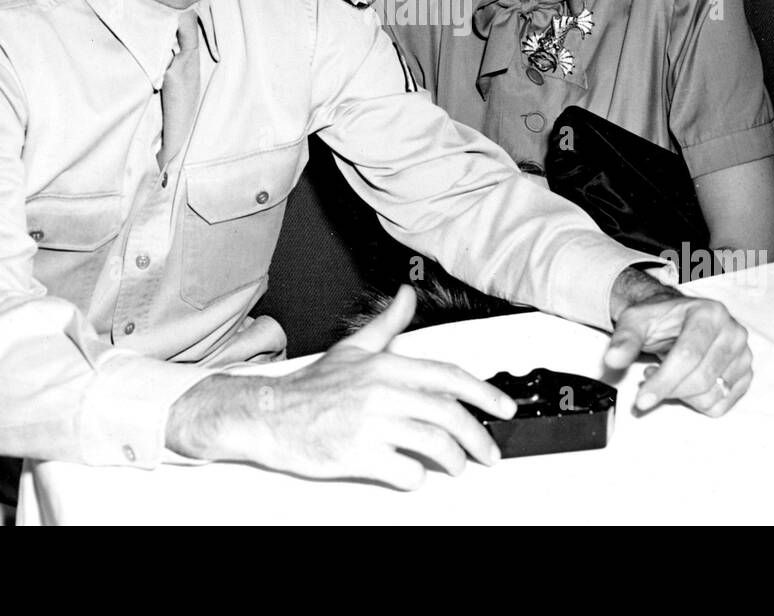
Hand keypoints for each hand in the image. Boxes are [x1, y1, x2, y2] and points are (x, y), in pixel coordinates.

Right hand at [168, 285, 515, 488]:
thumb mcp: (353, 348)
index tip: (503, 407)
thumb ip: (387, 324)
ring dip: (454, 459)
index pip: (449, 376)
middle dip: (478, 435)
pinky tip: (415, 475)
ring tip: (457, 465)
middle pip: (448, 413)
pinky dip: (417, 477)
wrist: (270, 415)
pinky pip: (405, 471)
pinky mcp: (359, 454)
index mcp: (386, 365)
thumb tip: (407, 296)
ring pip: (433, 443)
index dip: (483, 393)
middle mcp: (382, 391)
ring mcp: (371, 424)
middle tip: (489, 451)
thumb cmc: (312, 387)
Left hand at [603, 294, 751, 416]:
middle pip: (701, 378)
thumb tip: (613, 359)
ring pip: (711, 395)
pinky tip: (683, 383)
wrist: (679, 318)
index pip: (688, 355)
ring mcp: (743, 355)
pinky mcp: (745, 375)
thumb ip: (624, 339)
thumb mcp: (636, 321)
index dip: (663, 381)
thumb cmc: (660, 319)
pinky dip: (696, 403)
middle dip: (669, 389)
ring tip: (665, 374)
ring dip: (681, 395)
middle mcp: (733, 332)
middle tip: (648, 379)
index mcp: (709, 312)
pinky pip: (720, 405)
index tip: (642, 399)